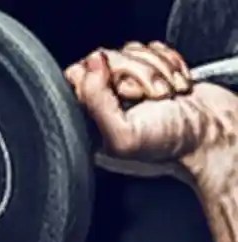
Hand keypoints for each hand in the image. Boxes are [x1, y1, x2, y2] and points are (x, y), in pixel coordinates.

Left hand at [63, 41, 237, 180]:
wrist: (213, 135)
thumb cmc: (169, 144)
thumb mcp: (123, 134)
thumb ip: (95, 102)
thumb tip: (89, 64)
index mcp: (88, 118)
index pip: (78, 75)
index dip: (103, 78)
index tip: (125, 94)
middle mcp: (104, 100)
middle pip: (107, 58)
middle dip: (139, 74)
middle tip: (155, 98)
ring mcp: (128, 83)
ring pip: (131, 50)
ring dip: (158, 69)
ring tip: (168, 95)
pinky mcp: (151, 70)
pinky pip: (151, 49)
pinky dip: (169, 62)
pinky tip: (175, 86)